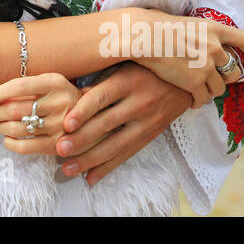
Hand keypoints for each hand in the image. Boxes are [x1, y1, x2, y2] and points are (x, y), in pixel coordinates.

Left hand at [0, 72, 80, 155]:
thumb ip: (26, 86)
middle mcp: (59, 102)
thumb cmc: (59, 96)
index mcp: (55, 82)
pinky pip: (25, 147)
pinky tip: (8, 139)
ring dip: (1, 127)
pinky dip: (10, 143)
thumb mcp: (49, 83)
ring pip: (17, 128)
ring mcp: (60, 125)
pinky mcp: (58, 145)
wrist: (92, 116)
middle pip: (15, 109)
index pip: (19, 86)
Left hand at [54, 62, 190, 183]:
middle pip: (106, 124)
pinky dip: (108, 168)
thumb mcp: (122, 65)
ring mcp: (147, 122)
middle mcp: (139, 103)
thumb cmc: (143, 68)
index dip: (83, 111)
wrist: (183, 82)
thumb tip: (70, 97)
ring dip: (90, 160)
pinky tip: (90, 178)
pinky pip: (127, 155)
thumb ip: (99, 81)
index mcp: (128, 81)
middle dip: (82, 139)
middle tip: (60, 150)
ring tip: (68, 169)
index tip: (66, 124)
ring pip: (116, 145)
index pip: (102, 97)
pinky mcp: (150, 137)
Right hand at [133, 11, 243, 107]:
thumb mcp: (184, 21)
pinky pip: (203, 98)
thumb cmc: (155, 24)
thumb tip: (192, 33)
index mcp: (213, 29)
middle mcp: (215, 48)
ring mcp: (206, 66)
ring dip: (210, 91)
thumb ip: (196, 30)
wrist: (143, 36)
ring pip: (219, 88)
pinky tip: (190, 100)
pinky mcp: (195, 82)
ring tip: (199, 91)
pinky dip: (197, 101)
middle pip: (233, 71)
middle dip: (226, 77)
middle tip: (215, 80)